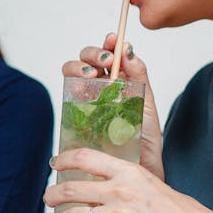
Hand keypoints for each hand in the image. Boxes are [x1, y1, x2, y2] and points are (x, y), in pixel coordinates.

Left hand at [44, 148, 212, 212]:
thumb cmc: (179, 211)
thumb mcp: (150, 183)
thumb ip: (126, 182)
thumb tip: (105, 184)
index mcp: (128, 172)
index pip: (86, 157)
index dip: (64, 159)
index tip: (55, 163)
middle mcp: (120, 192)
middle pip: (70, 189)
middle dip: (52, 195)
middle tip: (48, 199)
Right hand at [61, 34, 164, 179]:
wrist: (138, 172)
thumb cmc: (144, 142)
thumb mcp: (147, 105)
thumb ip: (139, 77)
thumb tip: (128, 50)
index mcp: (117, 82)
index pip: (108, 55)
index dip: (108, 43)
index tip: (114, 40)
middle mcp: (98, 89)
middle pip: (86, 60)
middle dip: (92, 53)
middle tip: (105, 61)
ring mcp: (83, 102)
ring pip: (71, 73)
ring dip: (78, 66)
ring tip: (91, 74)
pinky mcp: (72, 118)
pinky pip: (65, 97)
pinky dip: (70, 86)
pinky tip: (83, 88)